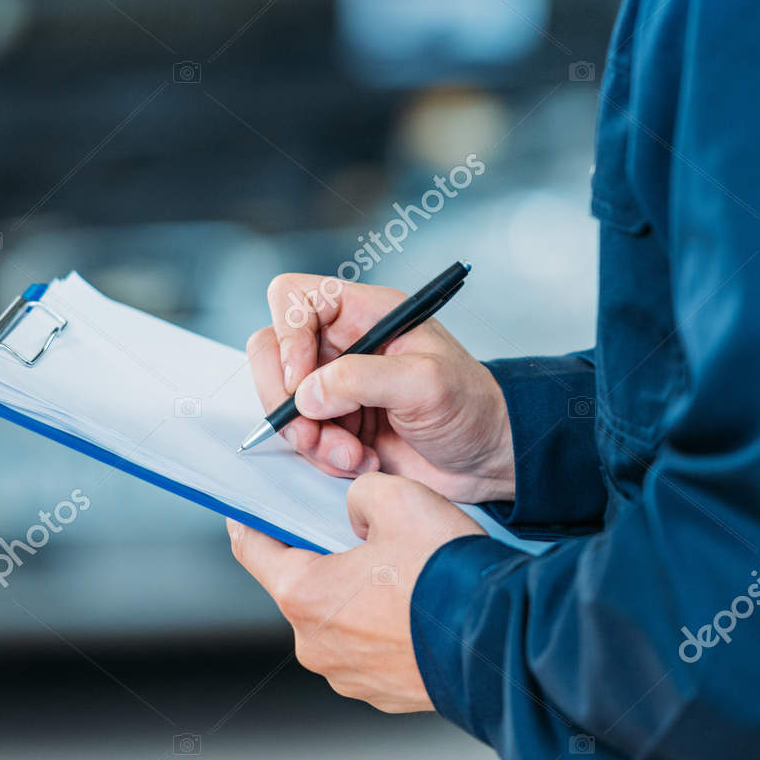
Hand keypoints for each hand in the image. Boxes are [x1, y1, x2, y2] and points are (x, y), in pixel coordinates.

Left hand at [226, 473, 482, 712]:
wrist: (500, 641)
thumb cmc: (447, 577)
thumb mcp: (399, 499)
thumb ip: (361, 493)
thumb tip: (357, 509)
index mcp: (305, 595)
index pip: (253, 551)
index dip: (249, 523)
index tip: (246, 513)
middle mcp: (316, 644)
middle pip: (303, 587)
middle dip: (328, 560)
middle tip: (367, 538)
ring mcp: (348, 676)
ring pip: (339, 620)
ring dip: (359, 598)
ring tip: (404, 577)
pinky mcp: (381, 694)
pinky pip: (369, 650)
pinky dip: (385, 629)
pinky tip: (418, 609)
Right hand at [246, 274, 514, 502]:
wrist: (486, 458)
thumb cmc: (471, 406)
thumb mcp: (426, 382)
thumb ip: (362, 379)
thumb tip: (306, 393)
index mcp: (363, 313)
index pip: (293, 298)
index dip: (286, 336)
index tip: (301, 381)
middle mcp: (341, 344)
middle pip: (272, 351)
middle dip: (285, 400)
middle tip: (312, 434)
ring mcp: (334, 386)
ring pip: (283, 402)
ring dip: (309, 438)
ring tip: (354, 456)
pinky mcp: (334, 425)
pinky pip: (300, 437)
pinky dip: (321, 456)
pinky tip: (361, 462)